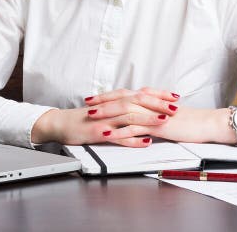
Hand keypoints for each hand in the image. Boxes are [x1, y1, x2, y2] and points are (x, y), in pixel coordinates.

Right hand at [31, 87, 178, 146]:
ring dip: (148, 118)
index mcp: (116, 101)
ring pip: (130, 116)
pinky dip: (133, 139)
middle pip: (138, 101)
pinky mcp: (99, 133)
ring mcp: (106, 120)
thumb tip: (142, 109)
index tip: (175, 96)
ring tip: (164, 120)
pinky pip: (118, 136)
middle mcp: (112, 107)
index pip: (141, 94)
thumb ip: (123, 109)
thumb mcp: (107, 111)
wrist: (61, 123)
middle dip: (158, 104)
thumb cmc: (84, 119)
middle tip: (175, 107)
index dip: (159, 94)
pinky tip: (145, 142)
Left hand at [86, 88, 236, 144]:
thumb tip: (142, 116)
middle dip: (102, 102)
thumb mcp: (167, 115)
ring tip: (92, 117)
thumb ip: (153, 113)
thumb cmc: (189, 121)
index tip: (94, 98)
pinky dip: (121, 132)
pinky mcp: (158, 127)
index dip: (108, 96)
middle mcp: (149, 104)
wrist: (206, 123)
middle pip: (121, 100)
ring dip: (107, 114)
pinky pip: (136, 129)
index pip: (125, 95)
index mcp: (151, 100)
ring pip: (125, 112)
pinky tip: (110, 135)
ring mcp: (152, 115)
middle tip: (87, 104)